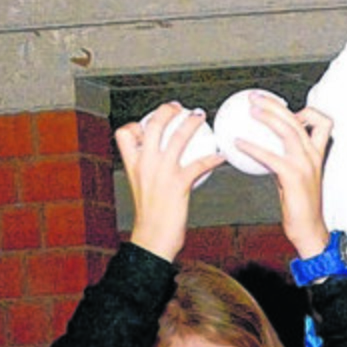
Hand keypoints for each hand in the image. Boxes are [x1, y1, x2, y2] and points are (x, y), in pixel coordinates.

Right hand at [118, 102, 220, 262]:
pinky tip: (222, 156)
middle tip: (178, 107)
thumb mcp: (143, 190)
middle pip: (153, 126)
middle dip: (166, 111)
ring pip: (177, 138)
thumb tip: (164, 166)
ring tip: (200, 117)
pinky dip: (212, 158)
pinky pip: (199, 164)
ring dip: (191, 124)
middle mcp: (144, 164)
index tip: (147, 122)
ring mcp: (161, 172)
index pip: (124, 133)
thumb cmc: (151, 218)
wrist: (152, 239)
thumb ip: (150, 173)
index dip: (135, 124)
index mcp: (132, 164)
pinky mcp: (178, 184)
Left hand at [239, 97, 333, 260]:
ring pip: (288, 129)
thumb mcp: (295, 176)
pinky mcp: (294, 176)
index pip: (322, 122)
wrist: (310, 229)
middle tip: (255, 98)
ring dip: (268, 115)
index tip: (284, 108)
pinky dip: (252, 146)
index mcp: (317, 154)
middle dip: (275, 103)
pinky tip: (238, 143)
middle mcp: (313, 156)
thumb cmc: (301, 206)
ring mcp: (305, 165)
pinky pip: (270, 155)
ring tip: (250, 111)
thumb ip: (284, 157)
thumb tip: (263, 145)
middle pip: (298, 118)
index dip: (306, 110)